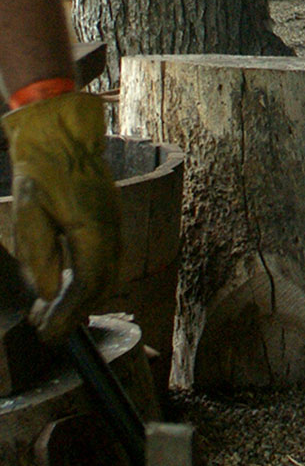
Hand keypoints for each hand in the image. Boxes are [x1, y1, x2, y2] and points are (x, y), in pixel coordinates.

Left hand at [4, 91, 120, 340]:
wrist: (63, 131)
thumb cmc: (42, 166)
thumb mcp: (28, 211)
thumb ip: (37, 255)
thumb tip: (45, 292)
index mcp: (93, 228)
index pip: (87, 284)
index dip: (67, 314)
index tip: (47, 333)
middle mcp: (112, 229)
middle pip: (102, 285)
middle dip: (75, 312)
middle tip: (46, 331)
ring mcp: (115, 223)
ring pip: (107, 274)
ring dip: (82, 298)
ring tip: (50, 313)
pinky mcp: (109, 220)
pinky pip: (106, 259)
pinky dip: (88, 280)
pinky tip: (64, 286)